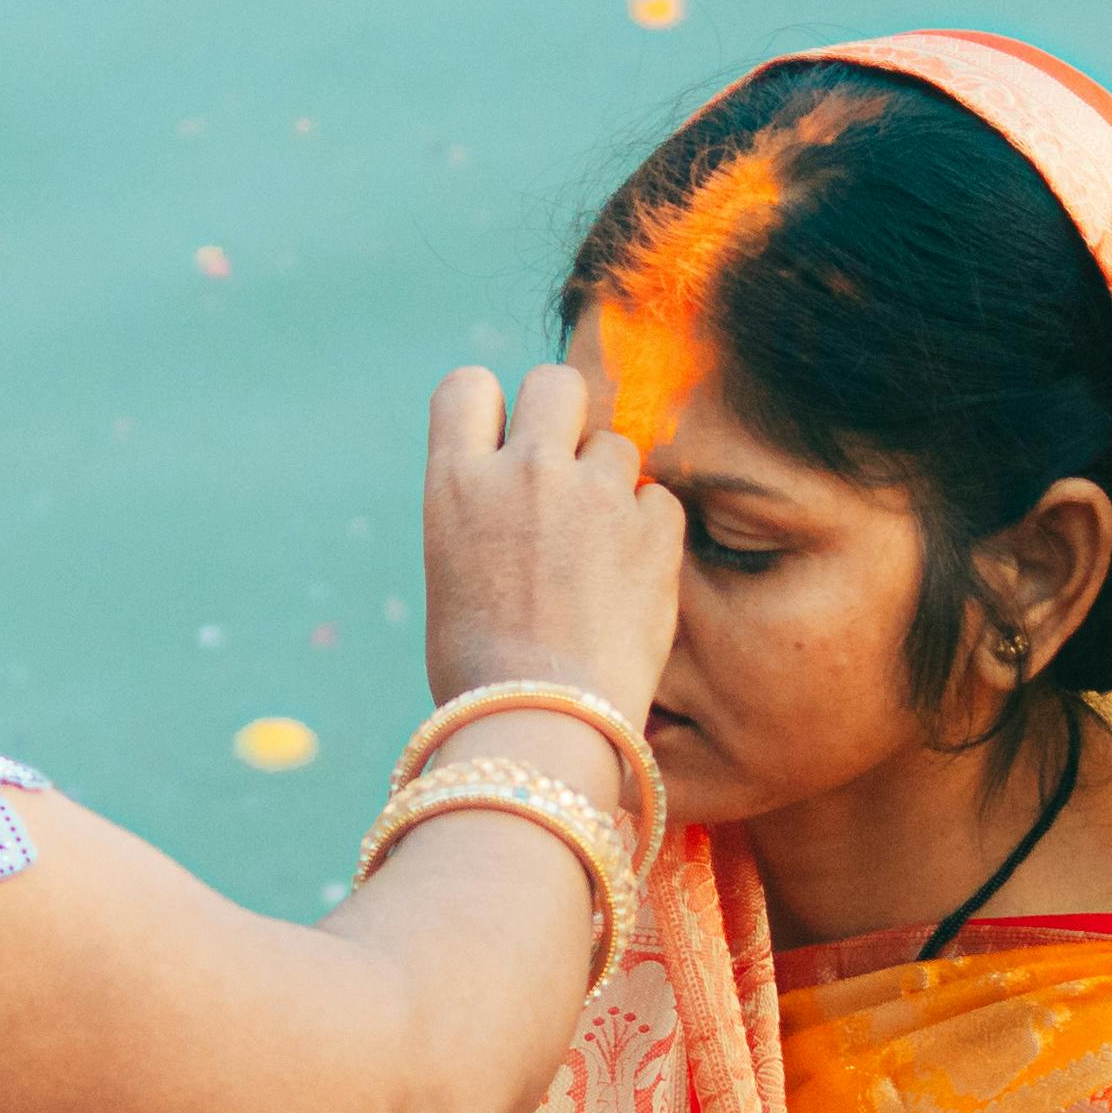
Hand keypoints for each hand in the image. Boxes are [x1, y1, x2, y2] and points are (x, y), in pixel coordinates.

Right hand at [420, 360, 679, 721]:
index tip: (500, 450)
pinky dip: (651, 530)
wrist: (541, 730)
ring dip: (610, 483)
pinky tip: (631, 580)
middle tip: (565, 475)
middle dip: (563, 417)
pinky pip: (659, 498)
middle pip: (556, 382)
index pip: (467, 386)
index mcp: (455, 483)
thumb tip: (511, 496)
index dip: (491, 412)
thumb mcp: (452, 578)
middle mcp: (524, 470)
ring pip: (615, 443)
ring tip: (598, 552)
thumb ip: (482, 515)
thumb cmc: (482, 678)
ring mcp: (593, 494)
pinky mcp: (652, 528)